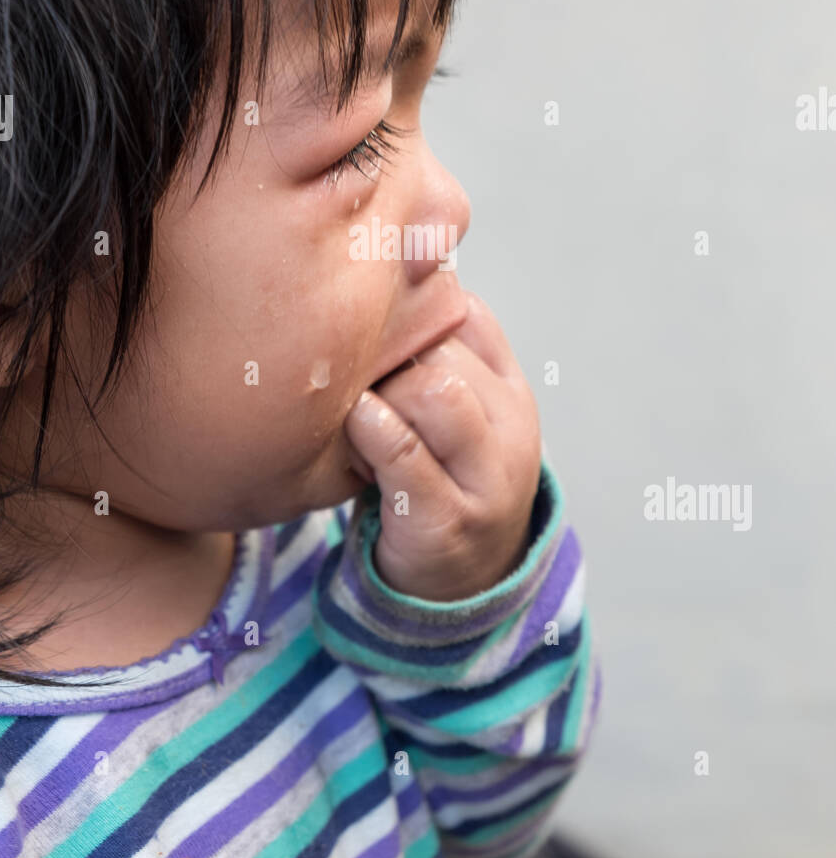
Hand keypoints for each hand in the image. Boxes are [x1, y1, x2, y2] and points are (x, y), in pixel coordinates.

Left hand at [343, 292, 542, 600]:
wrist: (459, 585)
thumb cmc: (434, 478)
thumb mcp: (449, 412)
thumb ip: (430, 353)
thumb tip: (383, 272)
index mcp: (511, 387)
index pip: (465, 313)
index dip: (406, 309)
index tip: (360, 321)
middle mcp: (514, 425)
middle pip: (442, 346)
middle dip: (384, 352)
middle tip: (343, 369)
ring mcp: (489, 475)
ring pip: (433, 389)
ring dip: (380, 391)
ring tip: (353, 407)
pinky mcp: (449, 519)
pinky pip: (403, 452)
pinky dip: (370, 430)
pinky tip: (352, 430)